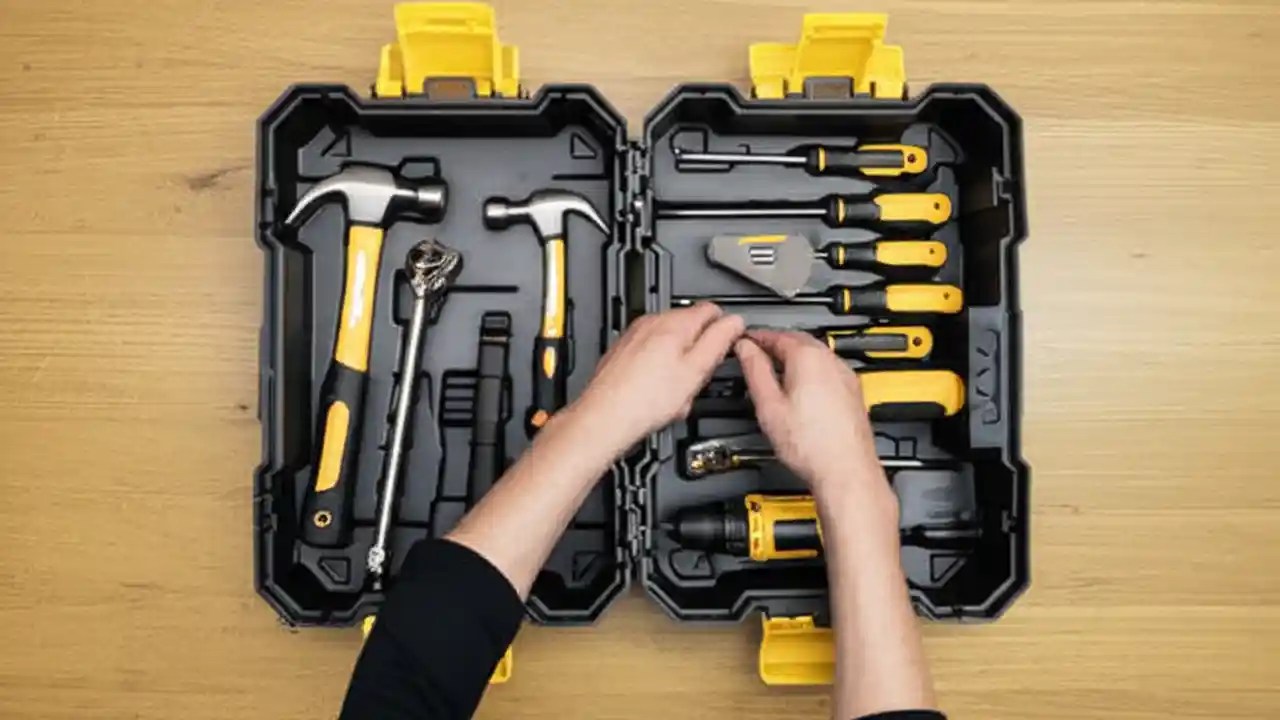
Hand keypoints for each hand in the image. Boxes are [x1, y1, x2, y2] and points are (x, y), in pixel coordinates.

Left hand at [569, 303, 744, 454]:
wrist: (606, 416)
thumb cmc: (645, 400)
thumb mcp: (696, 371)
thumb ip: (719, 341)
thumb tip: (733, 322)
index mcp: (674, 323)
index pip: (712, 310)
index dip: (724, 330)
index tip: (726, 349)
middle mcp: (651, 322)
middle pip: (690, 327)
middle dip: (699, 351)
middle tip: (697, 378)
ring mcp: (634, 336)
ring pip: (670, 342)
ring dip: (680, 363)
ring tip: (676, 390)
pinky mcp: (623, 351)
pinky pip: (651, 353)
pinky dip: (659, 369)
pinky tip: (658, 392)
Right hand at [734, 329, 892, 509]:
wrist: (846, 473)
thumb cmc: (812, 447)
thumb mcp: (769, 406)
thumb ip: (755, 372)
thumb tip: (746, 350)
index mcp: (809, 359)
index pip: (776, 336)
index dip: (756, 337)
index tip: (744, 341)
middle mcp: (832, 362)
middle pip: (799, 341)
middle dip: (776, 344)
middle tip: (756, 352)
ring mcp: (846, 377)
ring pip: (816, 355)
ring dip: (794, 357)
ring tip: (774, 370)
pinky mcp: (853, 393)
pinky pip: (828, 371)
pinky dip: (810, 372)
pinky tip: (800, 389)